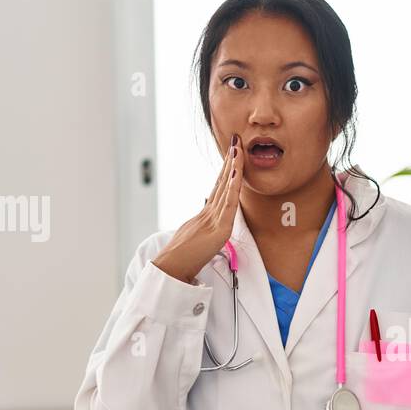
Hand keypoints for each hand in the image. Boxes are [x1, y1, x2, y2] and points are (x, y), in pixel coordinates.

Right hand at [152, 133, 246, 283]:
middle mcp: (210, 212)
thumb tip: (210, 218)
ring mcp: (214, 219)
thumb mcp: (198, 237)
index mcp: (207, 214)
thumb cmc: (183, 257)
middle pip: (223, 182)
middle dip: (231, 161)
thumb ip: (206, 226)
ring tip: (238, 149)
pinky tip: (236, 174)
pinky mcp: (219, 229)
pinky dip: (233, 189)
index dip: (227, 170)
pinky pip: (228, 205)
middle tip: (236, 141)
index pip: (220, 187)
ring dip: (233, 168)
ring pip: (226, 189)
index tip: (232, 153)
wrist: (172, 268)